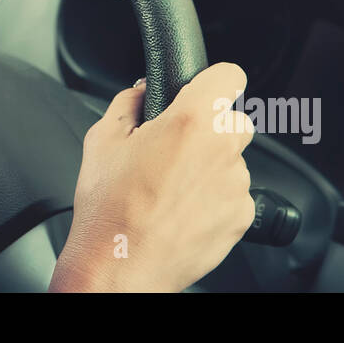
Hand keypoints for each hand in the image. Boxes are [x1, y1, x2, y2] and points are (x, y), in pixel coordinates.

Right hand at [49, 63, 256, 292]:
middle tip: (175, 146)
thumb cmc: (109, 209)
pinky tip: (182, 209)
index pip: (230, 75)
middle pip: (234, 120)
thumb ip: (128, 103)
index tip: (203, 90)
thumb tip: (141, 92)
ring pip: (233, 159)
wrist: (120, 266)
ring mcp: (236, 186)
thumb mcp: (102, 140)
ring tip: (172, 185)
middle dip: (209, 127)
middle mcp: (222, 149)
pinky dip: (215, 197)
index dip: (214, 80)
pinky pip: (234, 194)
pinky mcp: (241, 217)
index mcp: (191, 120)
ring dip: (211, 165)